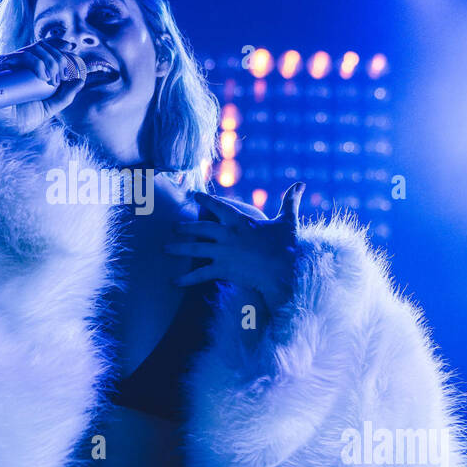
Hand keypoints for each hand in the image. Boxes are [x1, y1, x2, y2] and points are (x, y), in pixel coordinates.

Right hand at [0, 37, 86, 134]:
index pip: (44, 47)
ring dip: (50, 61)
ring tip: (53, 81)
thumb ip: (65, 96)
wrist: (0, 128)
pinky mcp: (3, 67)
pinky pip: (23, 56)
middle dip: (59, 58)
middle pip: (43, 46)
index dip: (58, 42)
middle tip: (63, 77)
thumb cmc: (20, 119)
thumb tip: (80, 80)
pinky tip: (43, 76)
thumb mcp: (48, 108)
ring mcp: (11, 64)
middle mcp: (21, 64)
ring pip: (35, 49)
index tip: (71, 46)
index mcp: (31, 70)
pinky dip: (38, 63)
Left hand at [163, 182, 305, 315]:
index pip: (218, 206)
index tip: (194, 195)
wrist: (284, 269)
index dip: (205, 200)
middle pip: (200, 228)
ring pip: (194, 249)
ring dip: (178, 248)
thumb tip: (301, 184)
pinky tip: (173, 281)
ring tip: (165, 248)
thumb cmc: (287, 245)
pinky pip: (200, 274)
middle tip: (173, 227)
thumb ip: (290, 200)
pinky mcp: (222, 269)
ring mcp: (222, 252)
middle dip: (185, 227)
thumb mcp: (288, 220)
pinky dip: (186, 279)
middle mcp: (227, 234)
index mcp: (240, 220)